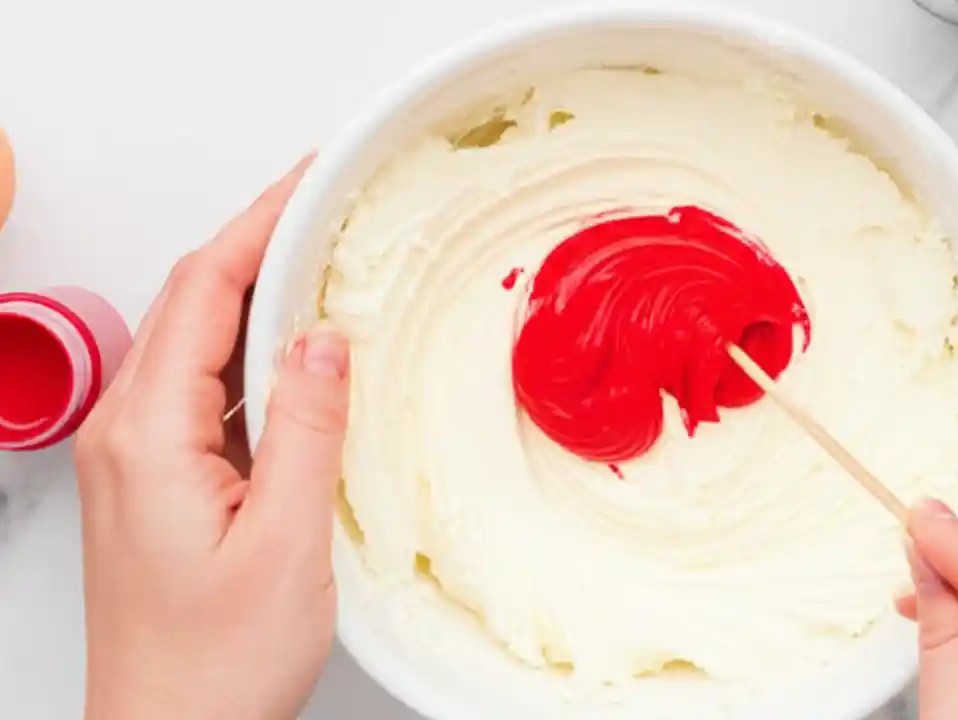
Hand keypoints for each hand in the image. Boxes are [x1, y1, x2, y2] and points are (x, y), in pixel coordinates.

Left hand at [74, 157, 351, 719]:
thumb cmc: (213, 665)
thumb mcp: (283, 544)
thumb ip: (307, 429)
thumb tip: (324, 338)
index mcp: (148, 436)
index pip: (205, 290)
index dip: (261, 223)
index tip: (312, 181)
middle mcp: (128, 433)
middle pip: (193, 302)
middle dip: (260, 243)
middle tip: (330, 208)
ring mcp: (137, 457)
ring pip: (200, 343)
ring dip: (260, 298)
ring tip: (327, 268)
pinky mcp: (159, 480)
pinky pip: (206, 391)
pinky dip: (255, 356)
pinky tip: (301, 358)